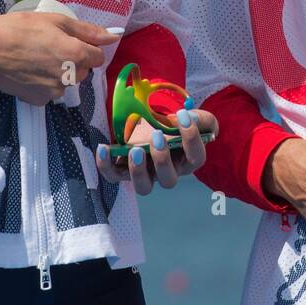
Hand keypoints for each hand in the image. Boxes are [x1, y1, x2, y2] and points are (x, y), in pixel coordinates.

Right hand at [0, 13, 120, 105]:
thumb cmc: (21, 28)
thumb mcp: (57, 21)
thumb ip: (89, 31)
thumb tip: (115, 37)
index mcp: (77, 55)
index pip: (98, 56)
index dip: (85, 47)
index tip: (67, 41)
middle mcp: (70, 77)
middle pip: (83, 70)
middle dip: (72, 61)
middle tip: (48, 48)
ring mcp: (55, 92)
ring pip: (66, 82)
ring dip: (58, 73)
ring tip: (34, 59)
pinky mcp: (39, 101)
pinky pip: (49, 92)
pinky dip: (42, 83)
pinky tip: (27, 71)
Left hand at [94, 108, 217, 195]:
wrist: (151, 123)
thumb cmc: (173, 124)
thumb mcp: (191, 117)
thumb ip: (202, 119)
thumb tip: (194, 121)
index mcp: (187, 160)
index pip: (196, 158)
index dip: (191, 139)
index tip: (182, 116)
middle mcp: (167, 172)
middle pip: (169, 180)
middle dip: (162, 159)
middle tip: (157, 136)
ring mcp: (145, 174)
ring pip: (143, 187)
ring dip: (138, 170)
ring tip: (135, 150)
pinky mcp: (123, 171)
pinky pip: (113, 176)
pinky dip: (106, 165)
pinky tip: (104, 148)